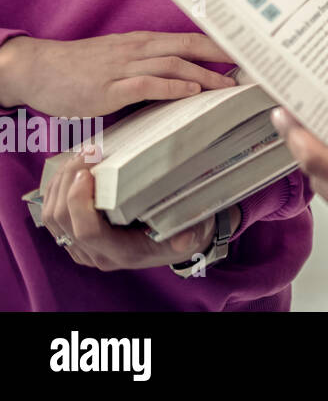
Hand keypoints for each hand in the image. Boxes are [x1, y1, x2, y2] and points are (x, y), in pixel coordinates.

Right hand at [0, 32, 235, 117]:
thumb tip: (187, 80)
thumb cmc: (81, 67)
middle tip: (252, 67)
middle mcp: (139, 49)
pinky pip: (146, 85)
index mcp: (144, 42)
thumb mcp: (121, 59)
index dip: (221, 46)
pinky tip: (190, 94)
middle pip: (190, 46)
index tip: (249, 54)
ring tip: (229, 86)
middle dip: (223, 57)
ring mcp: (123, 67)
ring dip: (205, 76)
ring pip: (173, 65)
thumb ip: (151, 66)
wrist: (38, 68)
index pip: (191, 39)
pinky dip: (171, 88)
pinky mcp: (109, 87)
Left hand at [40, 151, 240, 270]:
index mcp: (123, 253)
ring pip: (52, 217)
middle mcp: (97, 254)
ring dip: (60, 182)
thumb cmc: (185, 230)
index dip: (79, 203)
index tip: (88, 172)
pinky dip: (57, 189)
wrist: (177, 245)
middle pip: (63, 220)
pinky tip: (72, 169)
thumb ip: (189, 235)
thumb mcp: (194, 230)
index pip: (87, 232)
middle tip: (87, 153)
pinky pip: (53, 216)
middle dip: (67, 182)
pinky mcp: (75, 239)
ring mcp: (82, 248)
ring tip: (80, 156)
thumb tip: (186, 238)